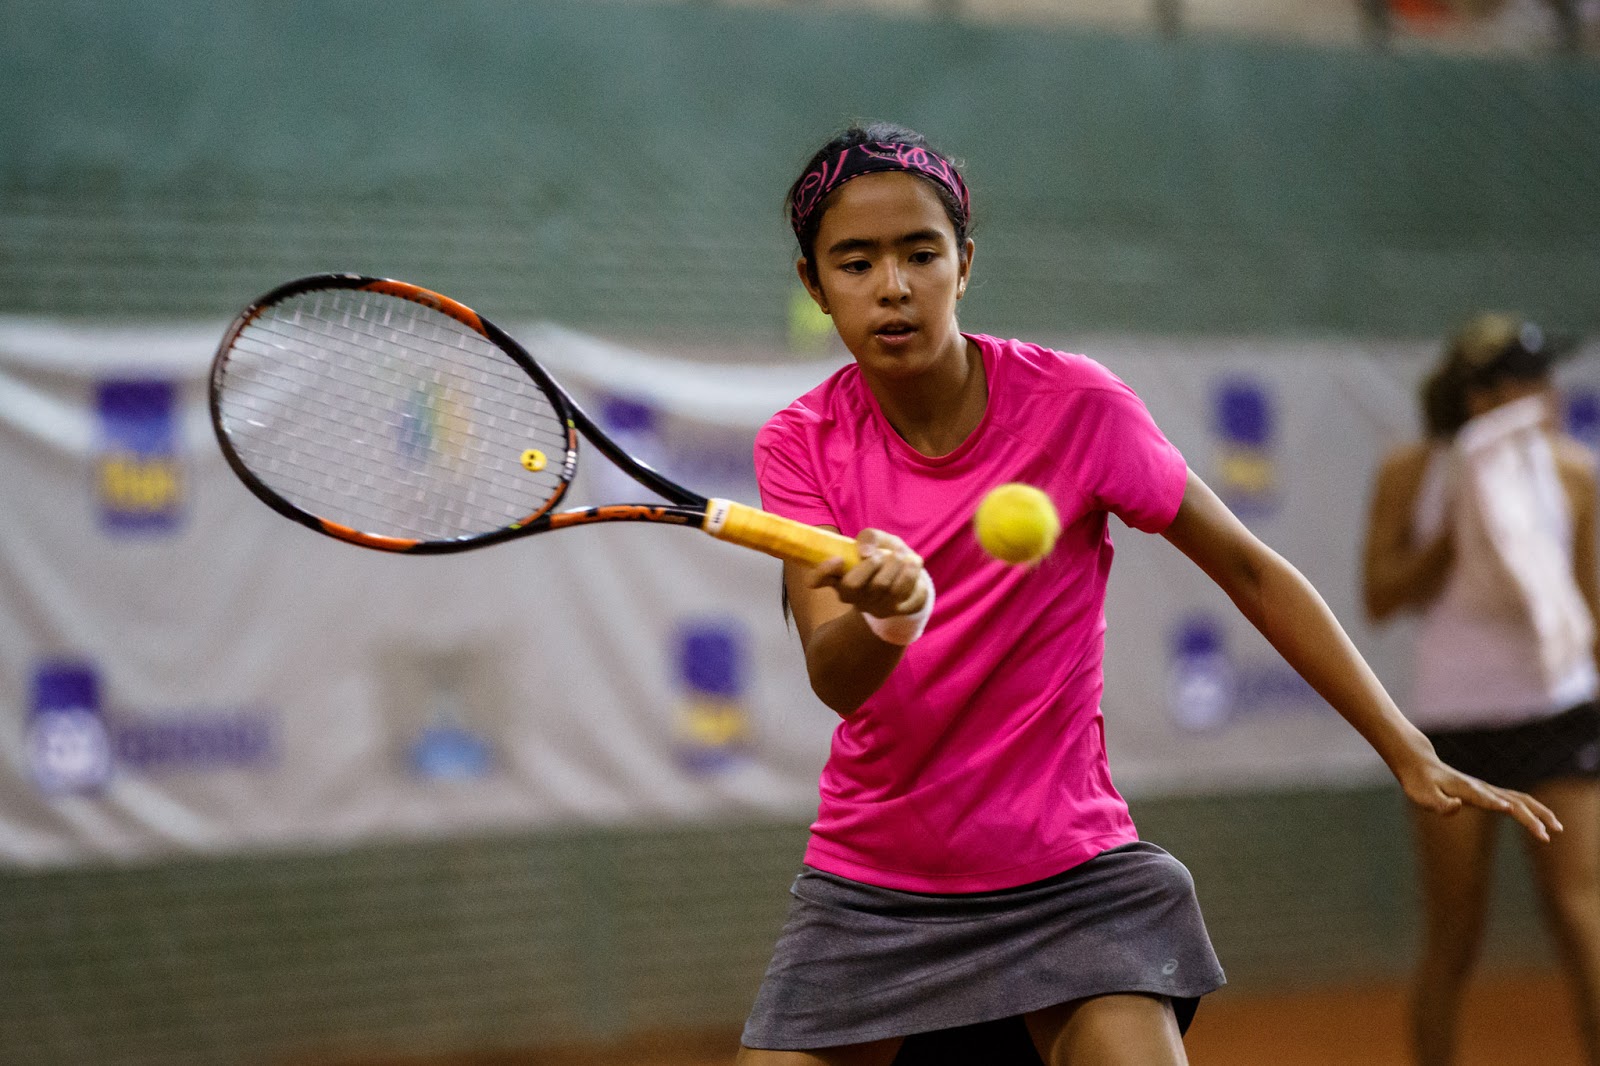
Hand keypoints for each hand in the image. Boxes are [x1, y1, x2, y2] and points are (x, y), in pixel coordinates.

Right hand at [809, 528, 928, 619]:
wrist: (910, 577)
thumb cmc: (885, 556)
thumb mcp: (877, 540)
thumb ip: (869, 537)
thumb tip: (866, 552)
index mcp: (838, 575)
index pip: (816, 580)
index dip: (822, 572)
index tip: (837, 559)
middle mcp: (850, 594)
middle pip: (851, 586)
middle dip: (869, 565)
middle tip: (880, 554)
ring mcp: (870, 605)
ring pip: (880, 586)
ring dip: (893, 565)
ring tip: (901, 555)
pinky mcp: (892, 610)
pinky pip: (901, 592)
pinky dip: (909, 573)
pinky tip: (913, 564)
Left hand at [1396, 752, 1562, 842]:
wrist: (1421, 765)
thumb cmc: (1420, 784)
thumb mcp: (1421, 796)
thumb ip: (1439, 804)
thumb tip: (1457, 807)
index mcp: (1466, 790)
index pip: (1484, 799)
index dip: (1496, 804)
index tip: (1512, 811)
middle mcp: (1481, 788)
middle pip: (1513, 801)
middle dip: (1531, 818)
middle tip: (1548, 836)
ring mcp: (1488, 789)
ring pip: (1521, 799)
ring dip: (1540, 813)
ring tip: (1558, 829)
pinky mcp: (1490, 792)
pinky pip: (1518, 799)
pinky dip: (1534, 809)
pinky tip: (1544, 821)